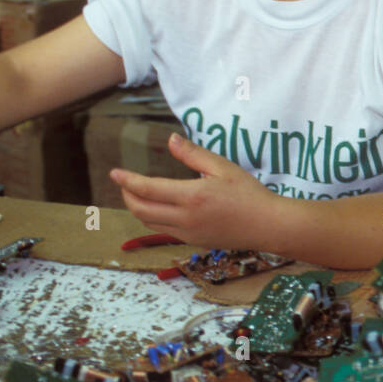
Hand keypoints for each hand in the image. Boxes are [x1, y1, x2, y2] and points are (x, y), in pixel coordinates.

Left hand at [110, 132, 277, 249]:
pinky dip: (153, 219)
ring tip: (138, 195)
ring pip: (149, 223)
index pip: (147, 189)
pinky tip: (160, 208)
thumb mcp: (223, 167)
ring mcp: (188, 233)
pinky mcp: (194, 241)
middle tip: (124, 183)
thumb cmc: (249, 193)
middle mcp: (185, 218)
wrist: (267, 225)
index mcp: (191, 196)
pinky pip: (164, 230)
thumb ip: (193, 154)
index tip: (115, 172)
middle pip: (140, 210)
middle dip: (127, 196)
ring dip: (138, 208)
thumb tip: (170, 140)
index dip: (127, 180)